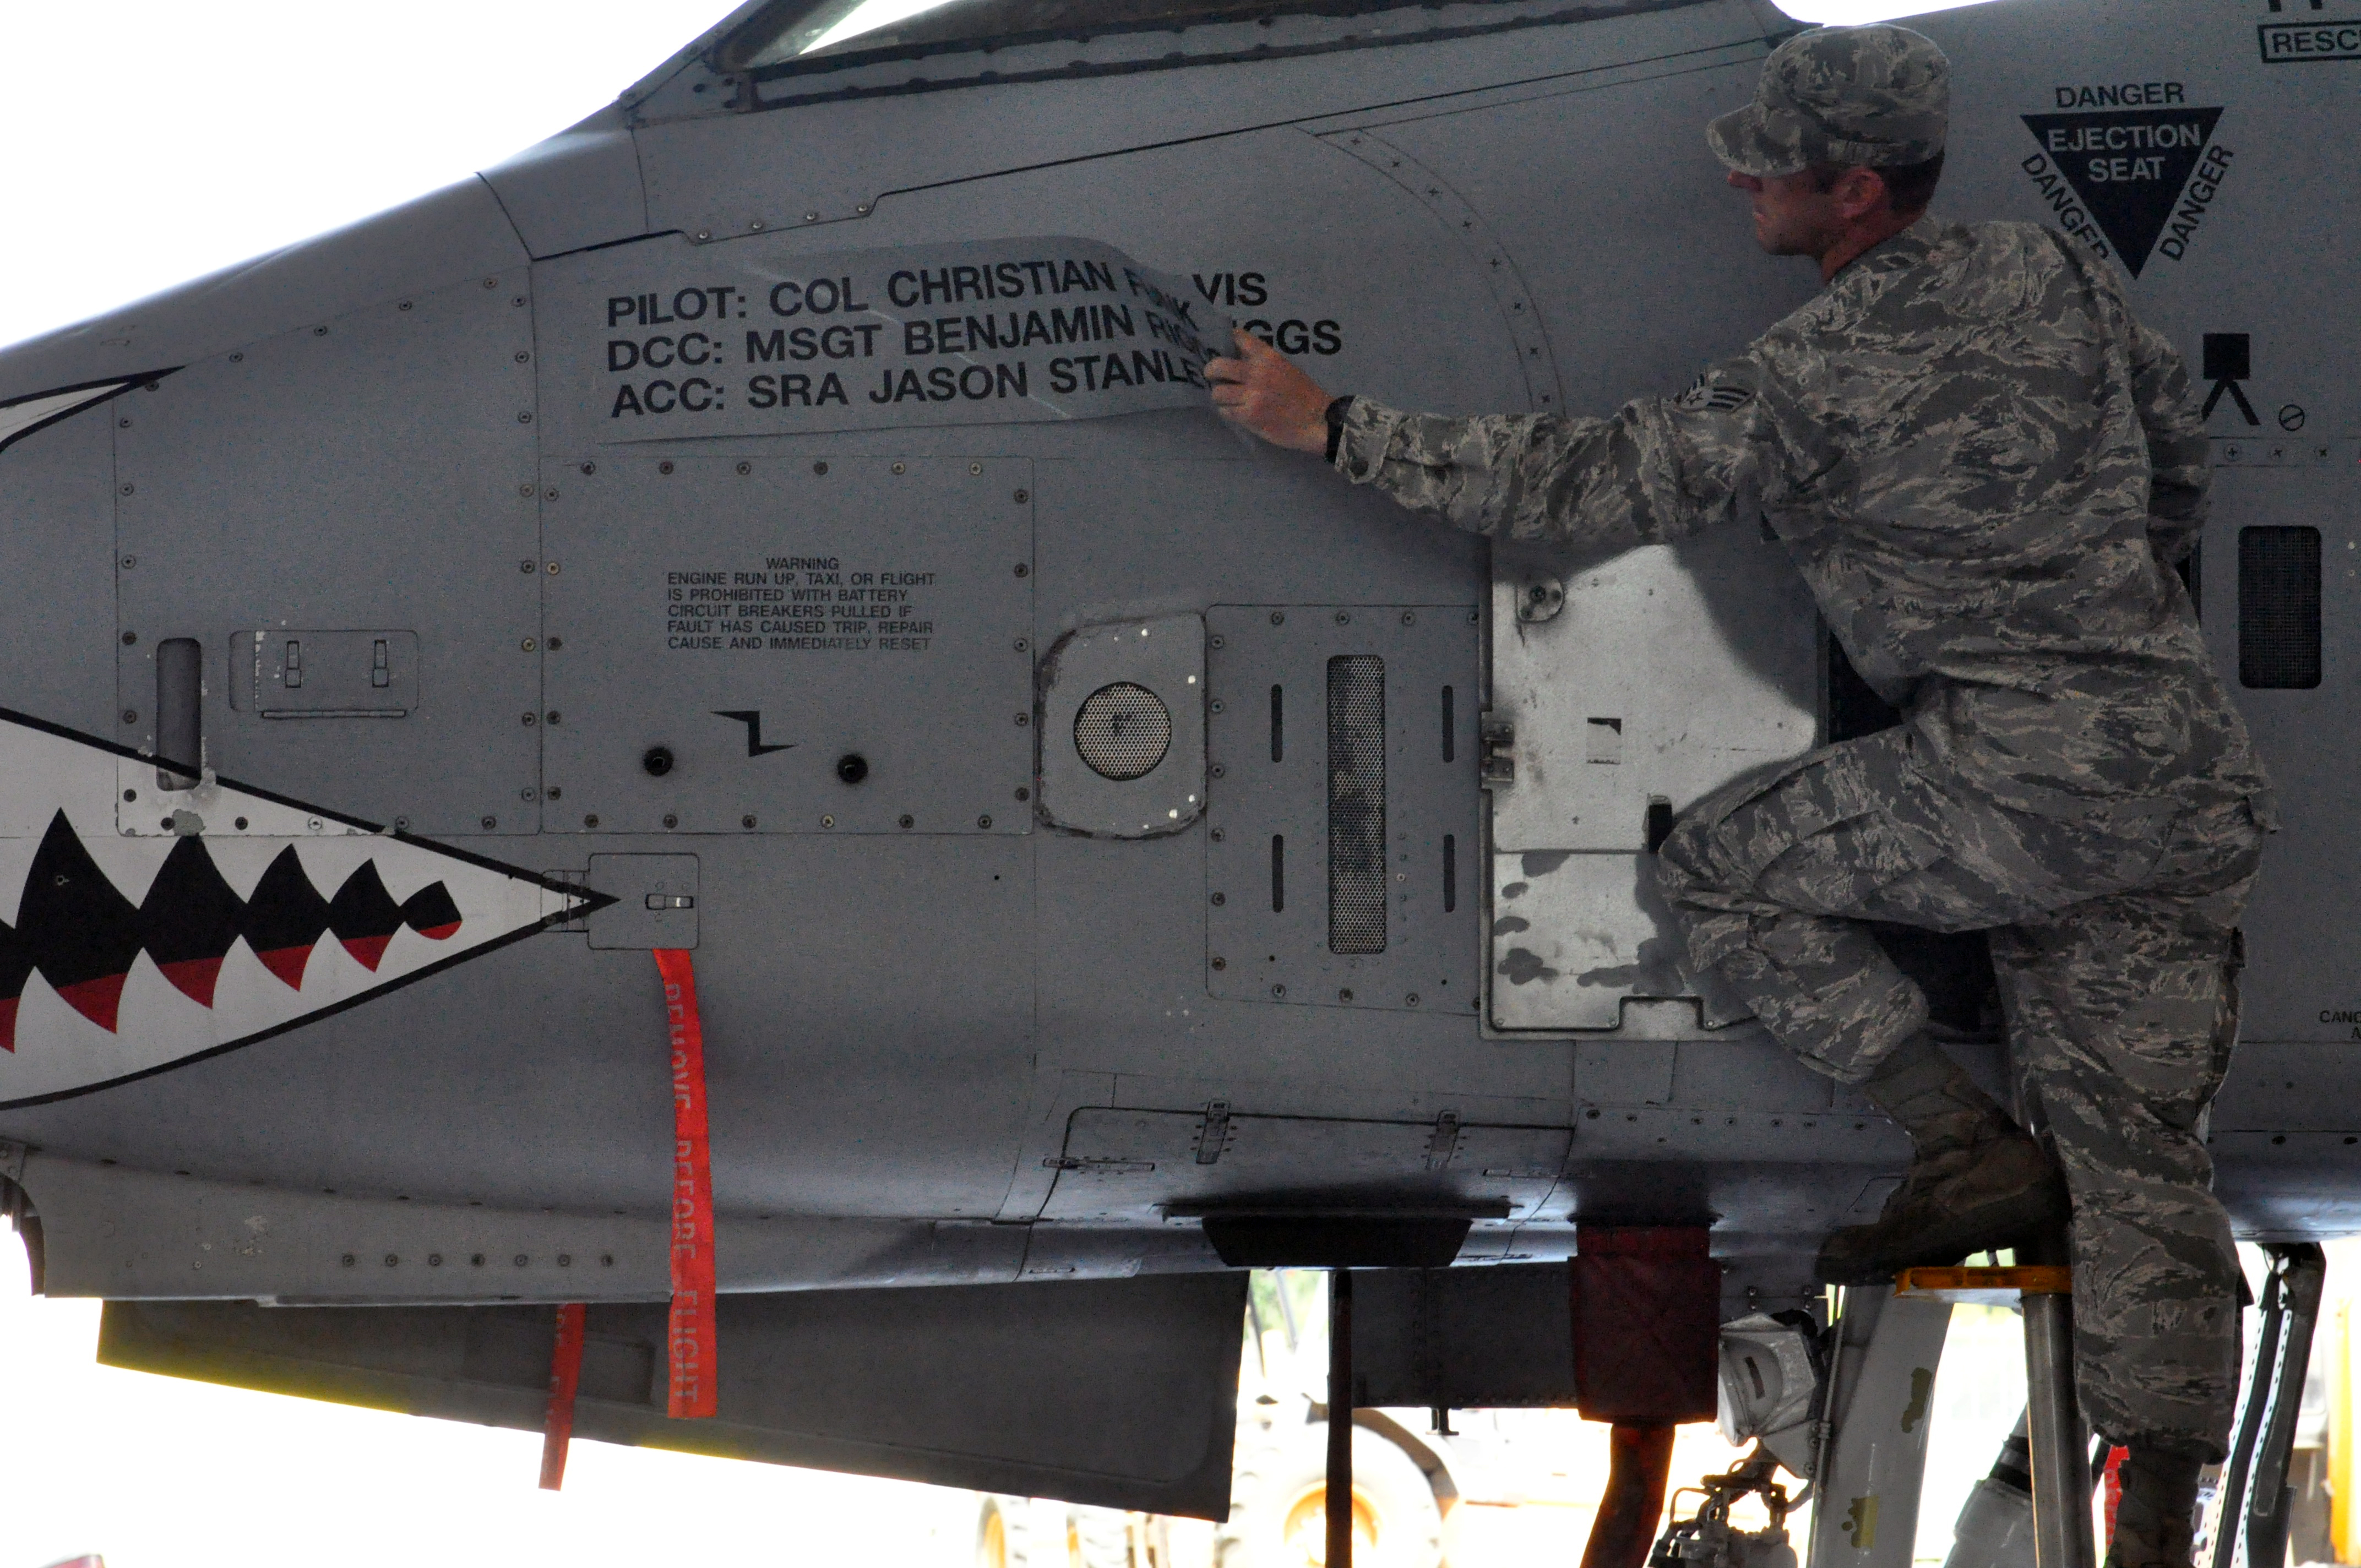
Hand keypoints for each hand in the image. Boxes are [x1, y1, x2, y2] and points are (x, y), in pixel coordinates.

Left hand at [1207, 328, 1332, 452]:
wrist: (1317, 420)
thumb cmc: (1304, 395)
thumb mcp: (1286, 368)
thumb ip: (1264, 362)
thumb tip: (1239, 357)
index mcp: (1268, 357)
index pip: (1239, 338)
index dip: (1226, 341)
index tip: (1222, 347)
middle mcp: (1257, 373)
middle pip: (1218, 365)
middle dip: (1211, 371)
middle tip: (1212, 376)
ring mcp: (1252, 395)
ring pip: (1218, 392)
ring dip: (1220, 396)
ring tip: (1227, 399)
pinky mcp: (1249, 415)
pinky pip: (1225, 411)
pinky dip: (1227, 412)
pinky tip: (1235, 412)